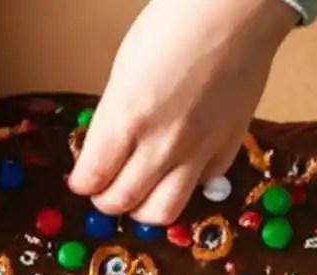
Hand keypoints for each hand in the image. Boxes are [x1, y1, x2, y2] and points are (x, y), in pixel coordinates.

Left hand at [69, 0, 294, 225]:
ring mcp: (198, 150)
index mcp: (127, 117)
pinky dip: (185, 185)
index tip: (82, 180)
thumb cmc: (174, 25)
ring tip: (139, 195)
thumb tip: (107, 150)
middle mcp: (161, 143)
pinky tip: (179, 168)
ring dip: (143, 210)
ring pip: (163, 211)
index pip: (92, 177)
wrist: (235, 12)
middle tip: (104, 192)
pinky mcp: (227, 148)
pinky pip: (201, 186)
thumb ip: (115, 116)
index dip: (81, 183)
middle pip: (122, 202)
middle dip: (106, 201)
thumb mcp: (125, 70)